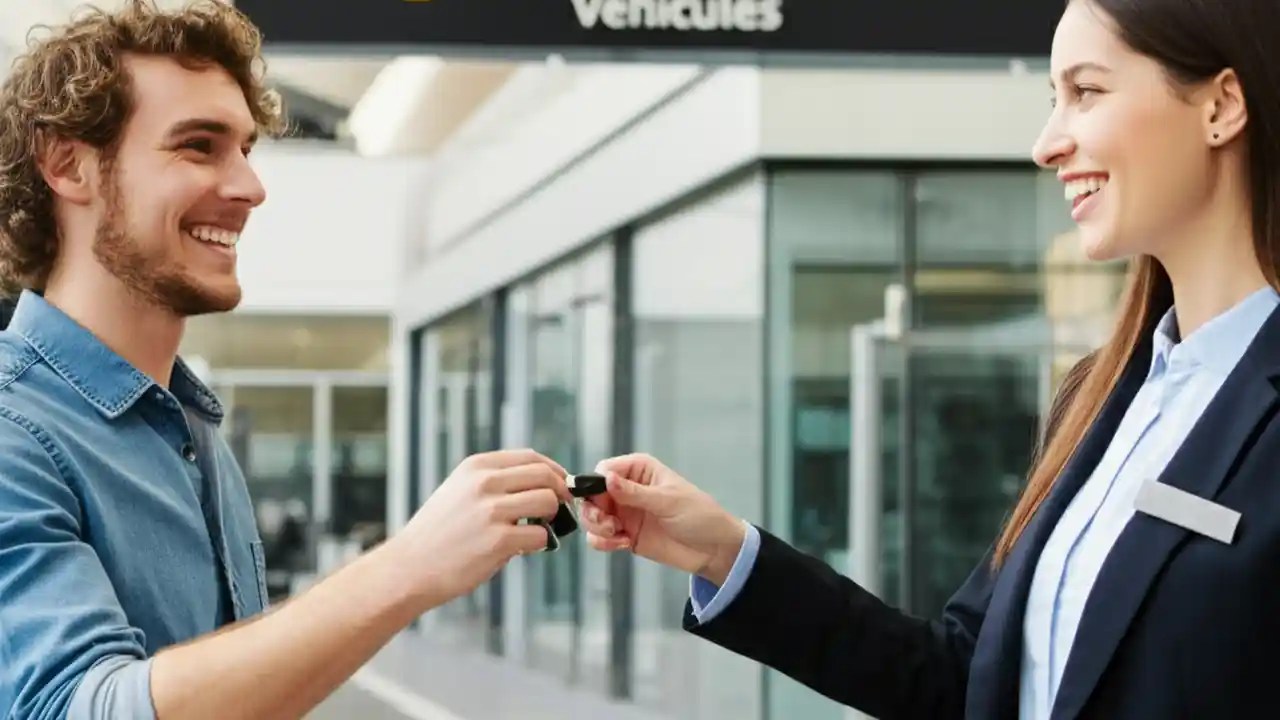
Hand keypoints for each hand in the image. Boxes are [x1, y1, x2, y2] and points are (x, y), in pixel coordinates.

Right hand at [390, 449, 571, 608]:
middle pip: (545, 476)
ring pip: (548, 502)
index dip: (554, 471)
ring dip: (552, 518)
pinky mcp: (498, 540)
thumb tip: (542, 483)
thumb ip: (494, 482)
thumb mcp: (459, 490)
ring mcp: (491, 511)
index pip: (531, 457)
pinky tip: (523, 548)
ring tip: (537, 530)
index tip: (561, 485)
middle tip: (558, 510)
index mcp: (476, 467)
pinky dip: (540, 544)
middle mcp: (484, 483)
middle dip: (561, 493)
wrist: (409, 568)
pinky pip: (540, 536)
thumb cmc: (438, 534)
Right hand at [579, 453, 745, 584]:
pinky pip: (600, 538)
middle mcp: (627, 490)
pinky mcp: (624, 535)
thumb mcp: (667, 500)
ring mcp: (624, 513)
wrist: (714, 550)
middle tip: (607, 523)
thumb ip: (635, 493)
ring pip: (592, 517)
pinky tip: (624, 544)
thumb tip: (607, 478)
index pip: (604, 470)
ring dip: (597, 527)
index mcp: (639, 470)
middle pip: (592, 495)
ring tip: (617, 535)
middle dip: (593, 510)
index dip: (596, 484)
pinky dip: (604, 543)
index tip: (600, 499)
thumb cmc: (699, 515)